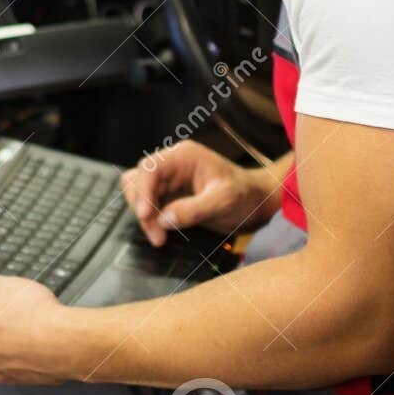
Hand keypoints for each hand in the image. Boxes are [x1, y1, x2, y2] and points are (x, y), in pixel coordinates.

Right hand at [120, 140, 281, 245]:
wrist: (255, 202)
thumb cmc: (244, 195)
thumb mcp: (223, 201)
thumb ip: (193, 210)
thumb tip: (163, 220)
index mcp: (184, 157)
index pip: (151, 168)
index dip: (143, 191)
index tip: (146, 215)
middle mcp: (172, 165)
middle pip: (139, 180)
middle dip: (143, 208)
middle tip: (157, 235)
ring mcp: (169, 180)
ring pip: (138, 192)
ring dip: (144, 216)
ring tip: (159, 237)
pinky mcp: (169, 195)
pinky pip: (148, 205)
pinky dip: (150, 220)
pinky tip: (162, 233)